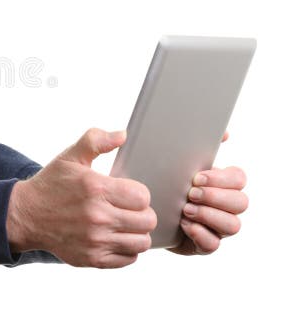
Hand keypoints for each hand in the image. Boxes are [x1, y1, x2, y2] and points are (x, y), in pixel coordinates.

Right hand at [7, 128, 156, 267]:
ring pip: (141, 243)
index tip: (128, 193)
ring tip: (125, 225)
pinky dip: (126, 250)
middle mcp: (97, 217)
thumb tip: (122, 135)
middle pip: (147, 221)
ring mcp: (95, 241)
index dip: (139, 193)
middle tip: (129, 209)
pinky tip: (115, 238)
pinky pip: (128, 259)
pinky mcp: (92, 259)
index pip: (143, 197)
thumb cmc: (50, 185)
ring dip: (137, 233)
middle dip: (142, 213)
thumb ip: (96, 141)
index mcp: (95, 188)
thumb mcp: (70, 157)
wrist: (25, 215)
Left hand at [168, 132, 248, 254]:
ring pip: (233, 225)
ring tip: (185, 210)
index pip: (239, 178)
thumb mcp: (172, 160)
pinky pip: (213, 245)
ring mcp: (216, 227)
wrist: (137, 208)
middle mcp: (223, 205)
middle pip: (241, 202)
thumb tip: (223, 132)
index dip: (222, 179)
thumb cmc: (158, 180)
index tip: (197, 176)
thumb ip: (196, 145)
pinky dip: (200, 234)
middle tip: (191, 193)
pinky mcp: (202, 244)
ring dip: (209, 216)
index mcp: (220, 182)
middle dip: (216, 197)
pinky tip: (184, 225)